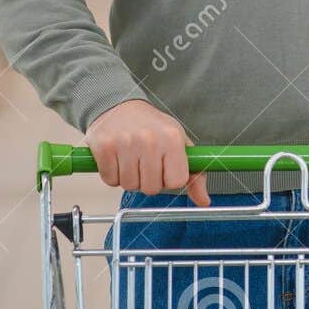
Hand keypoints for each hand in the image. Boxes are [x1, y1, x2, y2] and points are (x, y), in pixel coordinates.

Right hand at [84, 99, 209, 204]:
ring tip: (131, 160)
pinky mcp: (104, 147)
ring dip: (130, 179)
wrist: (120, 106)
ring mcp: (125, 143)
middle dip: (148, 181)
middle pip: (151, 188)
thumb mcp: (179, 144)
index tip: (164, 170)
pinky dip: (112, 175)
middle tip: (145, 165)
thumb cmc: (152, 127)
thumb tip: (203, 201)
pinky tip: (117, 159)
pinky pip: (110, 180)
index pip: (177, 181)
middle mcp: (150, 139)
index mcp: (172, 138)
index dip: (169, 181)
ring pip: (129, 186)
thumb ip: (194, 173)